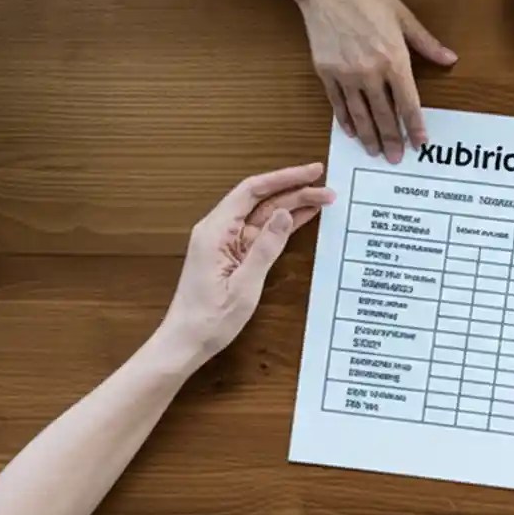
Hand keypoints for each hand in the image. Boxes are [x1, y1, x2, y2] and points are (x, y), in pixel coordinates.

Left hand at [162, 163, 335, 359]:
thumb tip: (285, 214)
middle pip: (260, 200)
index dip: (284, 178)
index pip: (252, 191)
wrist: (186, 342)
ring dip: (292, 207)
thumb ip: (266, 247)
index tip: (312, 172)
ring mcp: (225, 242)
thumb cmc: (210, 319)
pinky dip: (282, 225)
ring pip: (263, 215)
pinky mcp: (231, 255)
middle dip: (294, 191)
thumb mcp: (244, 284)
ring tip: (323, 200)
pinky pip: (259, 233)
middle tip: (327, 190)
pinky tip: (303, 218)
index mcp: (215, 231)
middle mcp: (218, 230)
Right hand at [296, 0, 457, 162]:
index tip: (419, 143)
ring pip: (360, 114)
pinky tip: (352, 132)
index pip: (408, 102)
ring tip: (375, 152)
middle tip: (396, 158)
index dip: (414, 125)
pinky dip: (346, 120)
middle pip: (384, 115)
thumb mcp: (402, 15)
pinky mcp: (326, 72)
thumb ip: (426, 43)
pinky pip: (338, 103)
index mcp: (393, 59)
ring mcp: (346, 74)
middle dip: (392, 139)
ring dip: (369, 136)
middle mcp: (370, 72)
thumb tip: (449, 58)